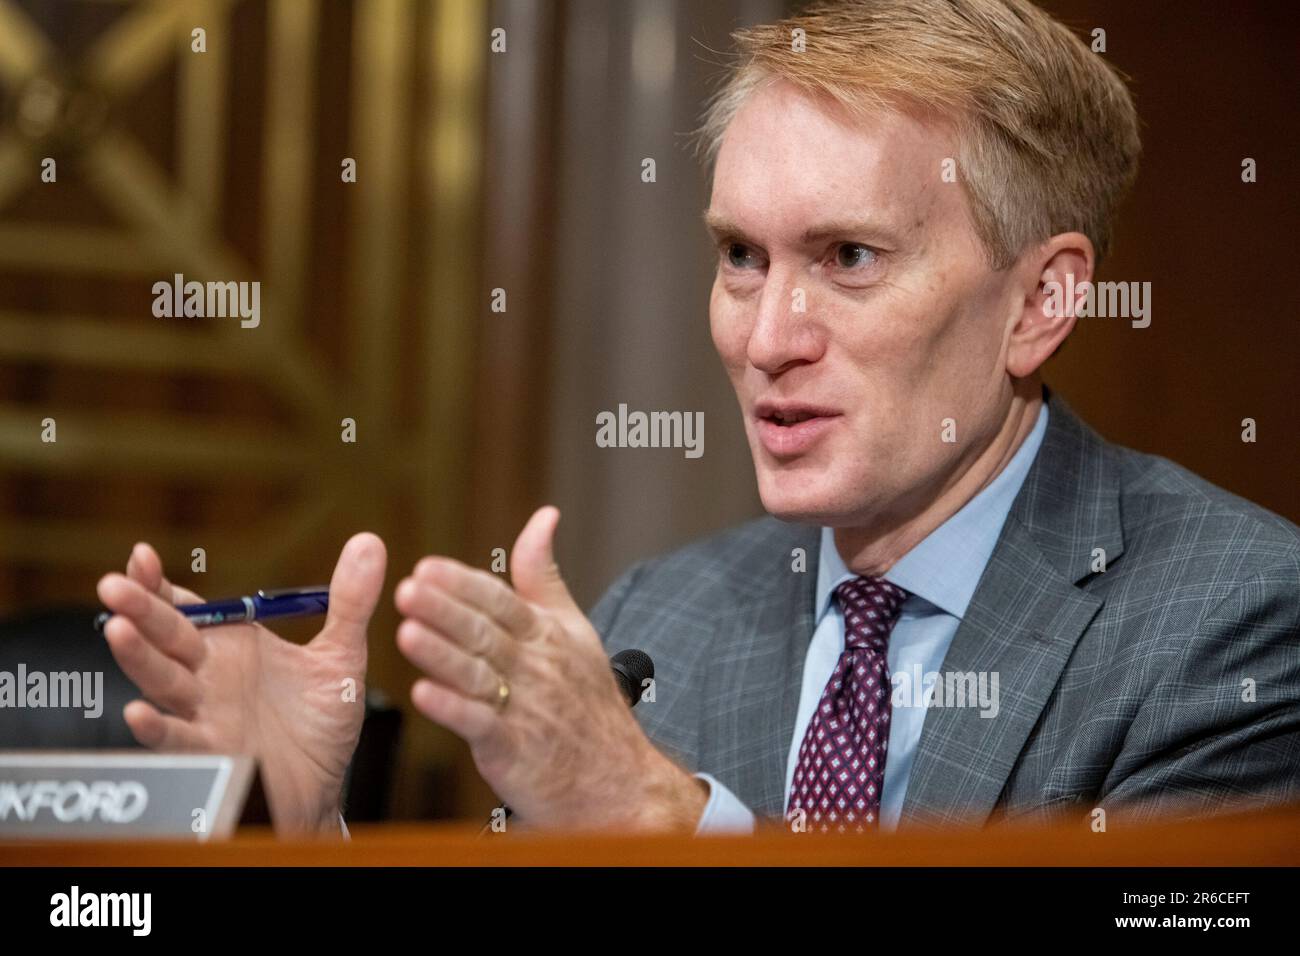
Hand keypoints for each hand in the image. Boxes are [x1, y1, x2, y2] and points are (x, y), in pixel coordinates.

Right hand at [96, 534, 386, 834]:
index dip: (160, 584)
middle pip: (167, 637)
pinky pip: (179, 740)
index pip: (187, 607)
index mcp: (234, 646)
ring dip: (139, 657)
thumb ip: (350, 600)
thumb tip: (368, 543)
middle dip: (140, 610)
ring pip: (163, 681)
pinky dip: (158, 728)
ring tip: (118, 629)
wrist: (325, 785)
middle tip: (113, 585)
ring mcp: (207, 713)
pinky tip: (140, 712)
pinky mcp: (214, 751)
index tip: (141, 557)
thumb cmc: (323, 723)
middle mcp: (210, 677)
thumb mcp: (341, 654)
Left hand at [395, 506, 707, 830]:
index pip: (502, 602)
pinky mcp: (514, 750)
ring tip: (405, 632)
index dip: (464, 585)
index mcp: (547, 636)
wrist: (617, 779)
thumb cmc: (589, 702)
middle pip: (486, 633)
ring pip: (479, 675)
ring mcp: (526, 709)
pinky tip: (423, 694)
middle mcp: (536, 668)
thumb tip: (543, 516)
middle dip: (445, 611)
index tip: (428, 567)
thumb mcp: (574, 629)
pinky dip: (452, 709)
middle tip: (408, 590)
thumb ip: (543, 575)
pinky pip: (481, 725)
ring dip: (442, 654)